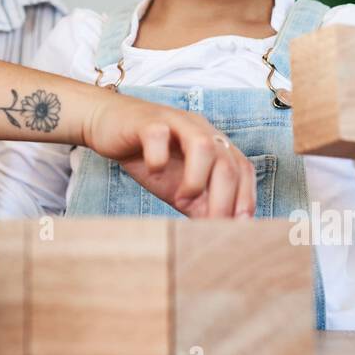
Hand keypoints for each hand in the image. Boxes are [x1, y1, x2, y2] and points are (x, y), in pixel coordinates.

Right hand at [83, 94, 255, 217]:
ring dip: (197, 179)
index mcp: (213, 144)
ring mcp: (175, 122)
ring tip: (181, 199)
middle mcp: (200, 130)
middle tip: (212, 225)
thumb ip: (200, 204)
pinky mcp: (147, 121)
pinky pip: (159, 135)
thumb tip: (219, 233)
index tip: (241, 226)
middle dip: (225, 199)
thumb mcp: (177, 186)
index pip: (242, 169)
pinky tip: (153, 170)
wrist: (108, 124)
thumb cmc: (147, 155)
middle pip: (227, 162)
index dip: (246, 198)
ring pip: (203, 145)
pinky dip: (159, 157)